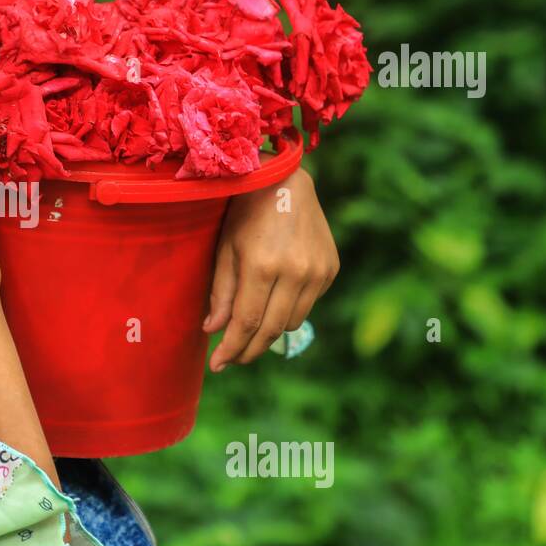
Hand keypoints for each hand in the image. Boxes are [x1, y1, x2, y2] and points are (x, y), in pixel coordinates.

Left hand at [202, 165, 338, 371]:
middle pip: (271, 330)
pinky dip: (288, 311)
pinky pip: (307, 304)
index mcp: (263, 266)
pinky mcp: (330, 269)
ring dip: (269, 333)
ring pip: (291, 322)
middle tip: (231, 360)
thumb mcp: (225, 248)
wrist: (285, 180)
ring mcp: (318, 271)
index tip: (217, 366)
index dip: (231, 349)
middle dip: (249, 350)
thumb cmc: (245, 211)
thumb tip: (214, 331)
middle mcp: (296, 272)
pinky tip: (272, 304)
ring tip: (248, 333)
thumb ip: (221, 293)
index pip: (246, 322)